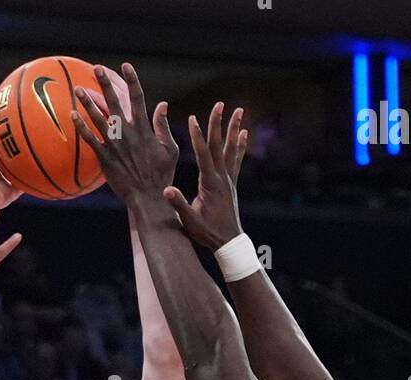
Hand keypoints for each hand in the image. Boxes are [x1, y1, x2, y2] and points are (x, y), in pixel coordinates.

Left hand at [72, 63, 177, 209]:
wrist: (147, 198)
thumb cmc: (161, 175)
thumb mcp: (169, 150)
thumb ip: (163, 126)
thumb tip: (162, 104)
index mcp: (144, 128)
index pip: (137, 98)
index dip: (132, 80)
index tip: (126, 66)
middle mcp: (127, 133)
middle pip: (114, 102)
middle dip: (105, 83)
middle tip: (97, 68)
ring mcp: (114, 145)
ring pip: (98, 118)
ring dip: (87, 102)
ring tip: (78, 89)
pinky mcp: (104, 158)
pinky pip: (90, 139)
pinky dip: (81, 126)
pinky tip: (72, 115)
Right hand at [164, 103, 247, 251]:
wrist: (229, 243)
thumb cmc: (207, 234)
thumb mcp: (190, 221)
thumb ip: (179, 205)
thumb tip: (166, 191)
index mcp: (210, 184)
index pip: (202, 155)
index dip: (197, 137)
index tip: (192, 119)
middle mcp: (222, 178)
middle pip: (218, 146)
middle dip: (218, 124)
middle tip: (220, 104)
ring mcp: (229, 180)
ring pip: (231, 149)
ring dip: (234, 128)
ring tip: (239, 110)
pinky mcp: (232, 184)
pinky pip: (237, 160)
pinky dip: (240, 145)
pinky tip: (244, 133)